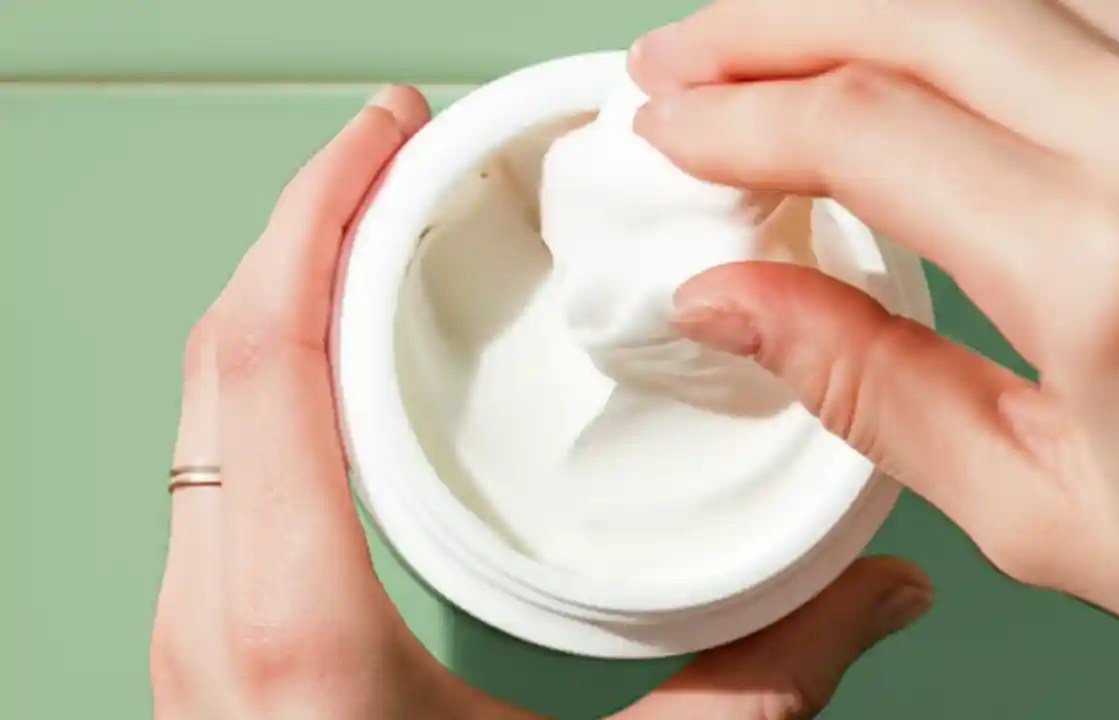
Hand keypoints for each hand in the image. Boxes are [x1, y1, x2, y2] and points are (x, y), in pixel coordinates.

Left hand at [149, 84, 931, 718]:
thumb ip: (763, 684)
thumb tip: (885, 588)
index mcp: (298, 636)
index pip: (271, 360)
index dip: (319, 218)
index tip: (386, 132)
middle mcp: (213, 620)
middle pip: (227, 356)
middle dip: (305, 224)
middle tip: (399, 148)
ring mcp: (191, 633)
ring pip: (211, 408)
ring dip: (287, 295)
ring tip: (377, 229)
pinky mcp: (205, 648)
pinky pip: (220, 466)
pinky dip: (274, 375)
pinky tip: (342, 359)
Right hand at [629, 0, 1118, 698]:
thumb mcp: (1040, 509)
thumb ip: (867, 386)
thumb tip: (728, 300)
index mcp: (1107, 265)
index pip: (861, 129)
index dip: (736, 119)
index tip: (666, 129)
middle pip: (922, 12)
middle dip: (772, 25)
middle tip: (687, 54)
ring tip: (793, 31)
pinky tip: (971, 27)